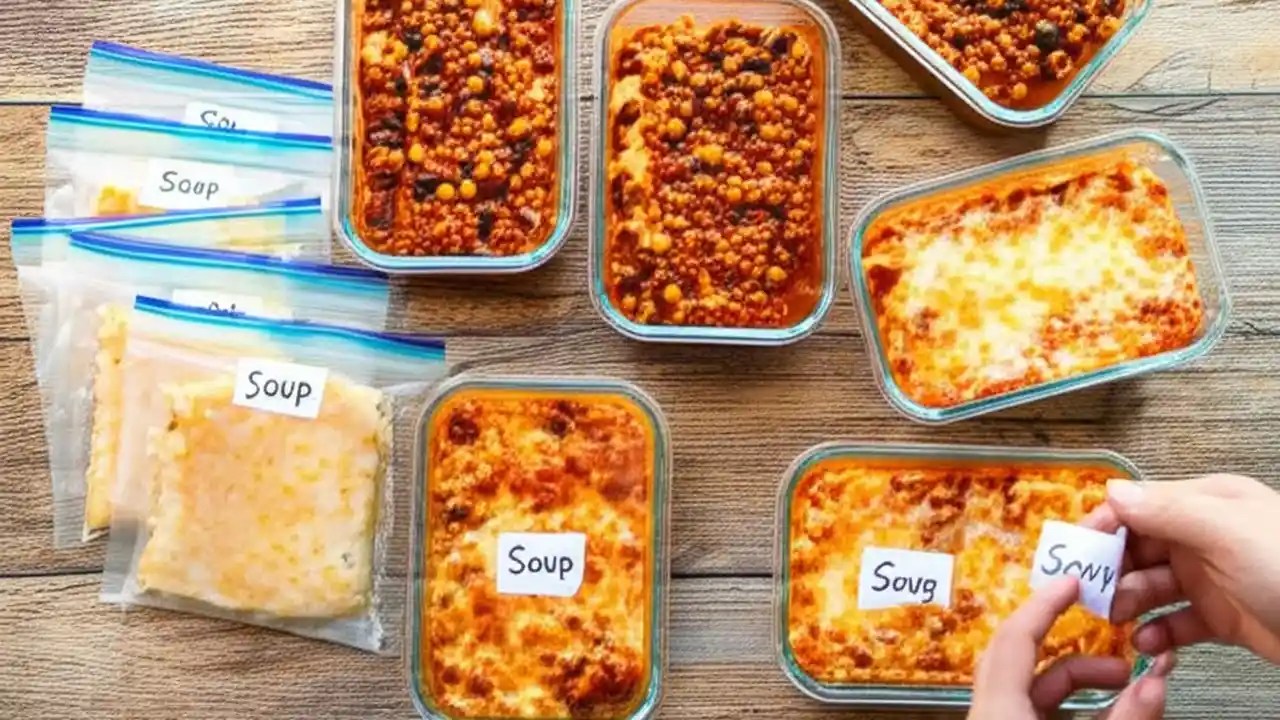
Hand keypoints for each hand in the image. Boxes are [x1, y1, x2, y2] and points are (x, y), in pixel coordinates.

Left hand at [969, 577, 1174, 719]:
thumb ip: (1126, 717)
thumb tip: (1155, 681)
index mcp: (997, 710)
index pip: (1015, 638)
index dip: (1046, 605)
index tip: (1075, 580)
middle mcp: (987, 713)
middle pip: (1020, 657)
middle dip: (1072, 644)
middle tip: (1113, 635)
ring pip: (1030, 687)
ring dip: (1076, 677)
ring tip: (1126, 679)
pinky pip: (1030, 708)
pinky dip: (1067, 703)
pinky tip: (1107, 708)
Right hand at [1099, 474, 1279, 662]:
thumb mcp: (1227, 532)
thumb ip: (1167, 510)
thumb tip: (1111, 490)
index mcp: (1207, 503)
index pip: (1140, 505)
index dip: (1104, 525)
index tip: (1074, 552)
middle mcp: (1206, 536)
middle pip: (1140, 548)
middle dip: (1111, 570)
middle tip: (1090, 596)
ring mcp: (1215, 578)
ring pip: (1153, 586)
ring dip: (1130, 603)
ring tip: (1118, 622)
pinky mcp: (1225, 618)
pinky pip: (1178, 622)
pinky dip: (1159, 632)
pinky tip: (1150, 643)